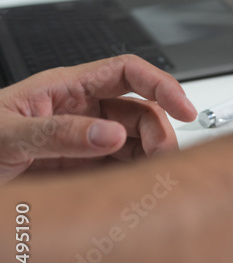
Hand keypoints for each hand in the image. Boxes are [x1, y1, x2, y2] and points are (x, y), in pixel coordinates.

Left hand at [0, 55, 197, 182]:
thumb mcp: (5, 135)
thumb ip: (57, 134)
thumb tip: (110, 135)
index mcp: (66, 88)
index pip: (128, 72)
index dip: (161, 85)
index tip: (184, 108)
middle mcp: (81, 112)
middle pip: (140, 111)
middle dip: (158, 131)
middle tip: (161, 159)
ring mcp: (83, 142)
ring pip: (136, 143)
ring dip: (150, 158)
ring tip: (151, 178)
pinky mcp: (82, 171)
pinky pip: (121, 171)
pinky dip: (136, 180)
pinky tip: (135, 190)